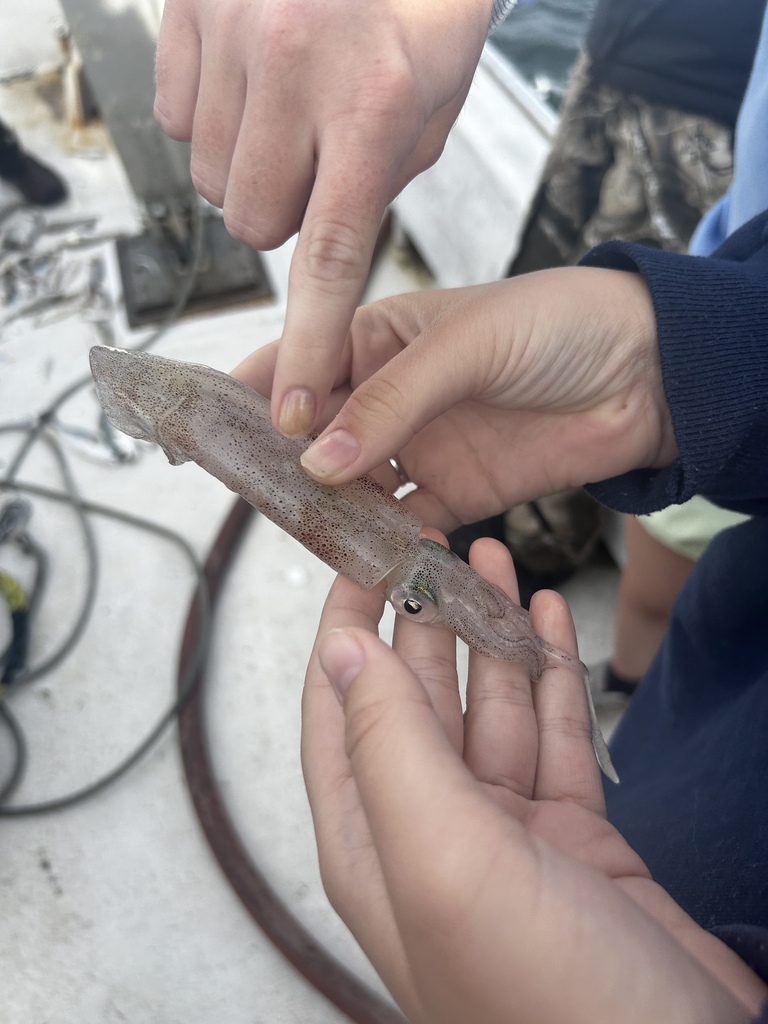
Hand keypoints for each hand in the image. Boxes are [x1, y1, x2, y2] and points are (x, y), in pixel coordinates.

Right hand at [154, 0, 493, 435]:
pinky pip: (174, 116)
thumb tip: (318, 248)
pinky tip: (248, 81)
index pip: (330, 256)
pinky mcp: (185, 5)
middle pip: (253, 222)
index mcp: (371, 101)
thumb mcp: (433, 103)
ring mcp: (229, 29)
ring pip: (210, 177)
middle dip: (283, 216)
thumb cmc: (419, 3)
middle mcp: (290, 66)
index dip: (313, 343)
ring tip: (288, 110)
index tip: (297, 410)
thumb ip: (377, 185)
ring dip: (248, 166)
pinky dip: (210, 116)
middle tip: (317, 165)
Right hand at [236, 266, 678, 529]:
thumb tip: (316, 461)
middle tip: (252, 494)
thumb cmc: (558, 325)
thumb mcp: (465, 346)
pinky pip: (404, 523)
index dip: (256, 397)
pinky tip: (370, 551)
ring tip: (305, 530)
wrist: (647, 374)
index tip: (216, 434)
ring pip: (352, 486)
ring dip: (330, 508)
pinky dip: (385, 540)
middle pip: (313, 435)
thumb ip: (390, 404)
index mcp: (378, 336)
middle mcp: (388, 395)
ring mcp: (419, 446)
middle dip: (282, 462)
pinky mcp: (456, 493)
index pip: (298, 363)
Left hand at [303, 536, 765, 1022]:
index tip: (359, 556)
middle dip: (426, 617)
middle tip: (440, 541)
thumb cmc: (546, 995)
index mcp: (374, 842)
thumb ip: (386, 746)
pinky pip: (554, 736)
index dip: (343, 627)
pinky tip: (550, 623)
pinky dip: (552, 677)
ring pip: (491, 708)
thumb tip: (336, 650)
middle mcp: (432, 834)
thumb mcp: (445, 856)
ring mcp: (506, 835)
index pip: (338, 709)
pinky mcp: (572, 838)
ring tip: (498, 560)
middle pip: (417, 698)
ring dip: (491, 635)